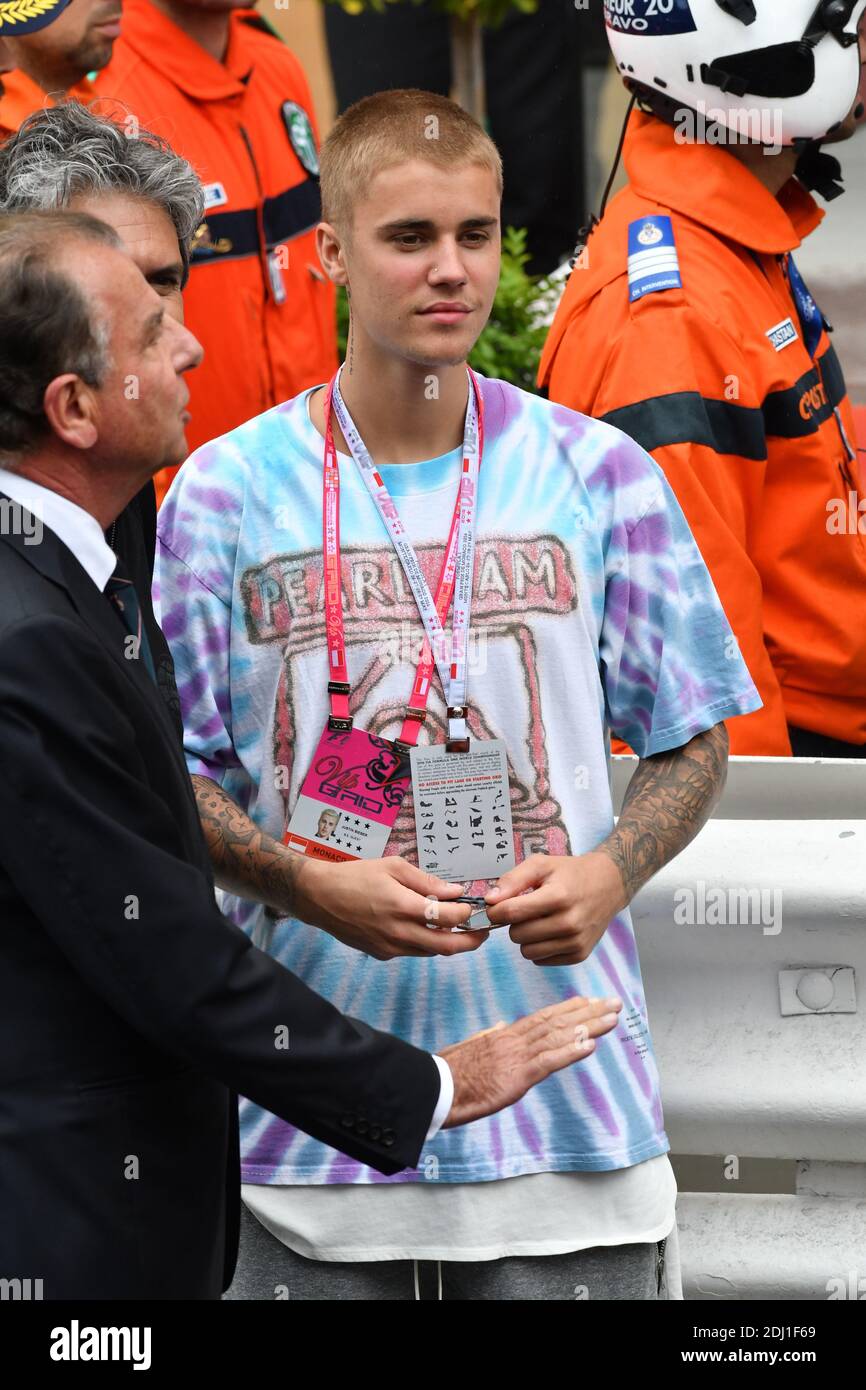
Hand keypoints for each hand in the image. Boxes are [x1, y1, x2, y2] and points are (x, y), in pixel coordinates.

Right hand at [294, 855, 488, 959]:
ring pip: (431, 952)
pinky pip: (413, 952)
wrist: (319, 897)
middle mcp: (399, 932)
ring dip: (449, 943)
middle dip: (472, 941)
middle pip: (447, 946)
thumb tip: (455, 892)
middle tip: (484, 932)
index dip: (467, 913)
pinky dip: (426, 943)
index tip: (474, 906)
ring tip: (459, 929)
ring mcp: (390, 947)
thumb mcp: (393, 867)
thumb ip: (426, 881)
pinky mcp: (381, 954)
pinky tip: (428, 929)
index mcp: (403, 906)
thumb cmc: (355, 876)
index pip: (448, 917)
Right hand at [440, 995, 622, 1126]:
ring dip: (589, 1027)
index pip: (542, 1018)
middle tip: (613, 1002)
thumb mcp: (469, 1048)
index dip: (568, 1009)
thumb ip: (487, 1036)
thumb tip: (500, 1026)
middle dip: (588, 1013)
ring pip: (559, 1038)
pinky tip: (591, 1045)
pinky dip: (571, 1052)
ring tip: (612, 1018)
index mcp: (503, 1035)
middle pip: (557, 1023)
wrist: (434, 1088)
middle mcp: (514, 1040)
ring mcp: (516, 1058)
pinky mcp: (516, 1078)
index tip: (588, 1001)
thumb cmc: (447, 1073)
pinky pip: (549, 1062)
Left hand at [483, 852, 627, 965]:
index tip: (497, 906)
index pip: (511, 912)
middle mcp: (569, 923)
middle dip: (514, 923)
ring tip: (538, 920)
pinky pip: (541, 960)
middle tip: (526, 910)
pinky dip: (540, 948)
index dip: (496, 911)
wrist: (608, 884)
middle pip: (517, 935)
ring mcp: (576, 942)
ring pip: (527, 952)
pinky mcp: (579, 955)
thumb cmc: (570, 873)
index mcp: (558, 896)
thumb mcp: (541, 865)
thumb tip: (490, 900)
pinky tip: (550, 931)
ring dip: (526, 938)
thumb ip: (512, 880)